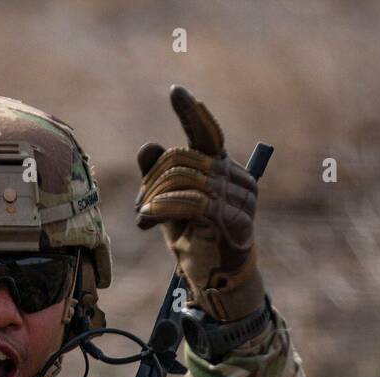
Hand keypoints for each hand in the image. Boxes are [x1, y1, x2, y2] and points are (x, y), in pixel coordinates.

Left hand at [134, 86, 264, 321]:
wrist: (215, 282)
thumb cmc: (194, 242)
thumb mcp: (169, 207)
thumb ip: (158, 179)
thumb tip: (148, 146)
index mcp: (223, 169)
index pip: (208, 135)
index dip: (191, 113)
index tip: (175, 92)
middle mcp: (236, 177)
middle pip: (184, 159)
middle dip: (152, 179)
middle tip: (138, 206)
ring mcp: (240, 197)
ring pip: (185, 179)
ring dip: (155, 197)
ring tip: (142, 216)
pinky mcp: (235, 218)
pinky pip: (193, 201)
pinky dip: (165, 207)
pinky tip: (147, 217)